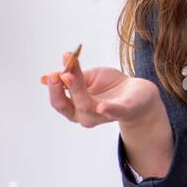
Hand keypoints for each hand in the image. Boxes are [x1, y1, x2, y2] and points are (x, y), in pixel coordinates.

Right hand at [40, 52, 162, 128]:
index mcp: (75, 106)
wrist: (139, 93)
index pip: (59, 99)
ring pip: (86, 105)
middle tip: (56, 74)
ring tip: (69, 75)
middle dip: (58, 90)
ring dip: (76, 90)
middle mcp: (85, 115)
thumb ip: (73, 75)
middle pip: (65, 105)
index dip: (53, 85)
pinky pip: (115, 111)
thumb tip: (47, 76)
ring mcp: (103, 115)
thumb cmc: (111, 86)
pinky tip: (102, 107)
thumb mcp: (90, 76)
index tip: (53, 71)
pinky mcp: (123, 110)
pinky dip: (108, 109)